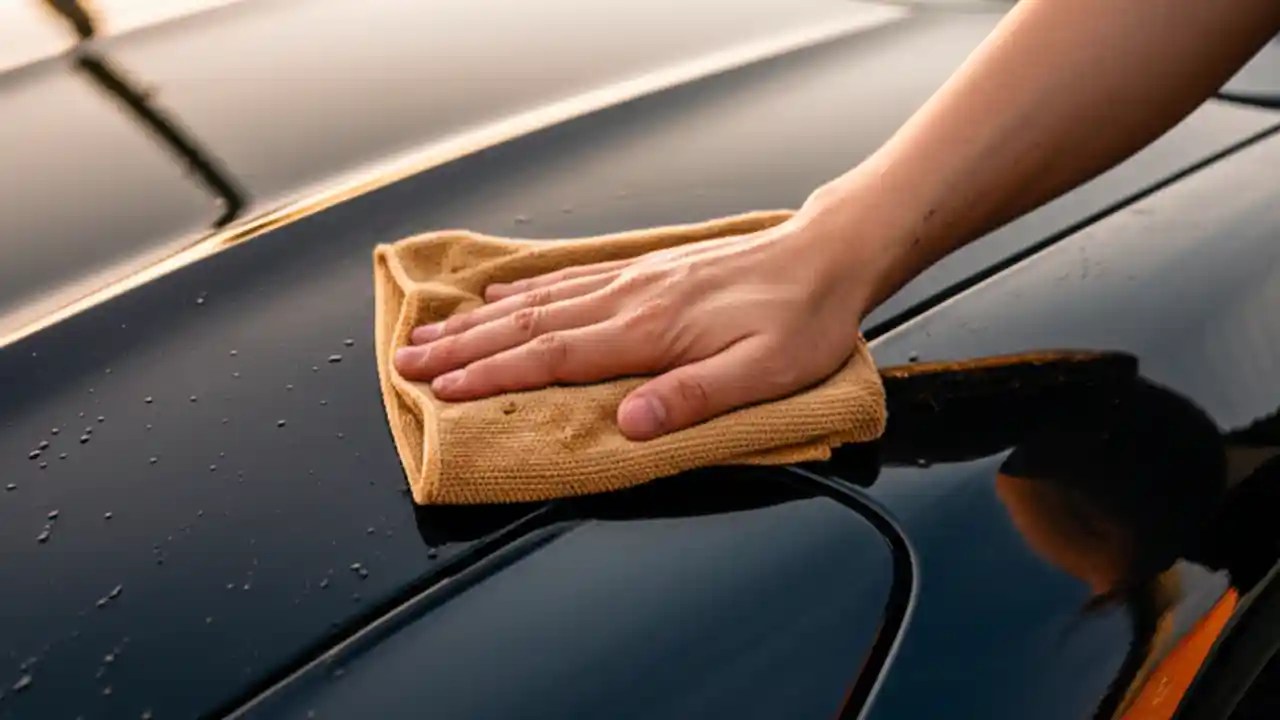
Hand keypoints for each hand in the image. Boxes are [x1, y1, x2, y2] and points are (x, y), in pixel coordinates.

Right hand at [393, 190, 903, 439]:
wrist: (826, 256)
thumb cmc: (801, 320)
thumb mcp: (764, 372)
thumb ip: (694, 397)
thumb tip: (630, 423)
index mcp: (651, 329)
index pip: (553, 356)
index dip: (492, 375)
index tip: (442, 388)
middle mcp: (630, 297)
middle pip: (528, 325)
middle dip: (463, 347)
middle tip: (407, 361)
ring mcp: (634, 278)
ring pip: (539, 300)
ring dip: (481, 320)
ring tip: (433, 331)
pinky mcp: (646, 269)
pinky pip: (570, 277)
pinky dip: (526, 287)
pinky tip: (502, 293)